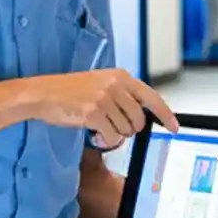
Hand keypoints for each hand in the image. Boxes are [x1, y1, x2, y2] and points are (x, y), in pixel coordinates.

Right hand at [33, 68, 177, 148]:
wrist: (43, 94)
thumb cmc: (69, 91)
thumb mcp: (100, 85)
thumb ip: (122, 96)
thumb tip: (142, 117)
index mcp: (120, 76)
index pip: (152, 97)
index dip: (165, 115)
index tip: (174, 127)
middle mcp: (115, 85)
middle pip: (139, 120)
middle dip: (128, 129)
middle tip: (111, 125)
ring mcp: (104, 98)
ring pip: (126, 131)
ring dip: (114, 135)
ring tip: (98, 126)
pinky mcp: (94, 113)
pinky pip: (112, 138)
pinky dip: (105, 141)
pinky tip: (94, 134)